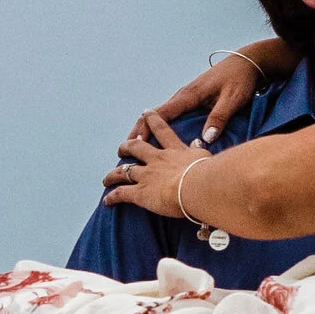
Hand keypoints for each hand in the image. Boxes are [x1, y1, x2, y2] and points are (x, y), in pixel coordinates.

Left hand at [104, 112, 218, 223]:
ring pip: (124, 171)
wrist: (197, 186)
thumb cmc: (208, 173)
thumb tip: (197, 142)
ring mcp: (146, 175)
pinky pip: (122, 194)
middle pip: (136, 148)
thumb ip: (197, 150)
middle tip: (122, 147)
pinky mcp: (140, 193)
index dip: (153, 121)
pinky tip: (107, 201)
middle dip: (127, 147)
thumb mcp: (205, 156)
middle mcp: (157, 159)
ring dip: (113, 175)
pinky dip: (113, 197)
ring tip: (106, 178)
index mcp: (174, 150)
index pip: (162, 130)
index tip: (146, 113)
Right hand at [110, 40, 279, 175]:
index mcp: (189, 95)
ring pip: (161, 116)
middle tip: (125, 150)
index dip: (146, 129)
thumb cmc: (240, 80)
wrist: (248, 62)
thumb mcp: (232, 99)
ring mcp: (187, 97)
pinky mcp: (192, 99)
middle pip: (154, 116)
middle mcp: (183, 95)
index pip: (161, 114)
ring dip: (147, 130)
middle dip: (139, 131)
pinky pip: (171, 115)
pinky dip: (159, 127)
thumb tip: (204, 139)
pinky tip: (158, 139)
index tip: (135, 144)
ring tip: (137, 150)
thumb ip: (219, 118)